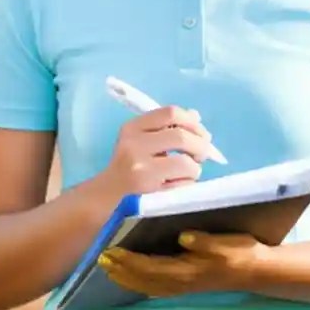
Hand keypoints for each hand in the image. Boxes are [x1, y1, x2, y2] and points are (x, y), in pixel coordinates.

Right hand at [93, 105, 215, 199]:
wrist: (107, 196)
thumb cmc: (128, 165)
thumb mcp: (141, 140)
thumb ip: (167, 127)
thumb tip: (196, 116)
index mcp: (133, 128)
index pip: (171, 113)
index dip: (193, 122)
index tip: (201, 134)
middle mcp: (134, 145)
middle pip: (181, 137)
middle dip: (201, 146)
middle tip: (201, 155)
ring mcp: (141, 169)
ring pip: (186, 163)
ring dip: (195, 168)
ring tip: (188, 172)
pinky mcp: (149, 191)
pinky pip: (182, 184)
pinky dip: (187, 183)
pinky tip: (177, 184)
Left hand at [97, 231, 266, 296]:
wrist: (257, 271)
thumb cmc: (241, 252)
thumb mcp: (226, 244)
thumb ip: (205, 241)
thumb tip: (183, 236)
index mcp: (187, 269)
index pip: (151, 266)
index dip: (129, 260)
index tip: (111, 251)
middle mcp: (181, 281)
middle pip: (144, 278)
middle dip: (121, 270)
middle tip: (101, 259)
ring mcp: (183, 285)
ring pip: (148, 285)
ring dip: (127, 278)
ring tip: (109, 268)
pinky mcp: (186, 284)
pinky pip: (156, 287)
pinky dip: (140, 284)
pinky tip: (132, 279)